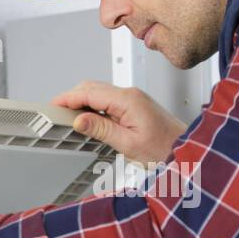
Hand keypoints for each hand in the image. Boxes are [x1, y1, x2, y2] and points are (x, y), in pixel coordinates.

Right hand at [51, 80, 186, 163]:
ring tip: (70, 119)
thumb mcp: (128, 144)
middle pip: (92, 88)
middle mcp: (130, 94)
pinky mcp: (134, 104)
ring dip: (82, 103)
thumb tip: (79, 120)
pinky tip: (89, 120)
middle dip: (72, 98)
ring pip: (99, 92)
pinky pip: (108, 100)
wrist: (185, 149)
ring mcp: (133, 98)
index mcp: (128, 100)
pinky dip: (93, 107)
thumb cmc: (165, 148)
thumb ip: (101, 130)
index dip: (68, 98)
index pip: (89, 93)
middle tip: (57, 114)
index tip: (53, 106)